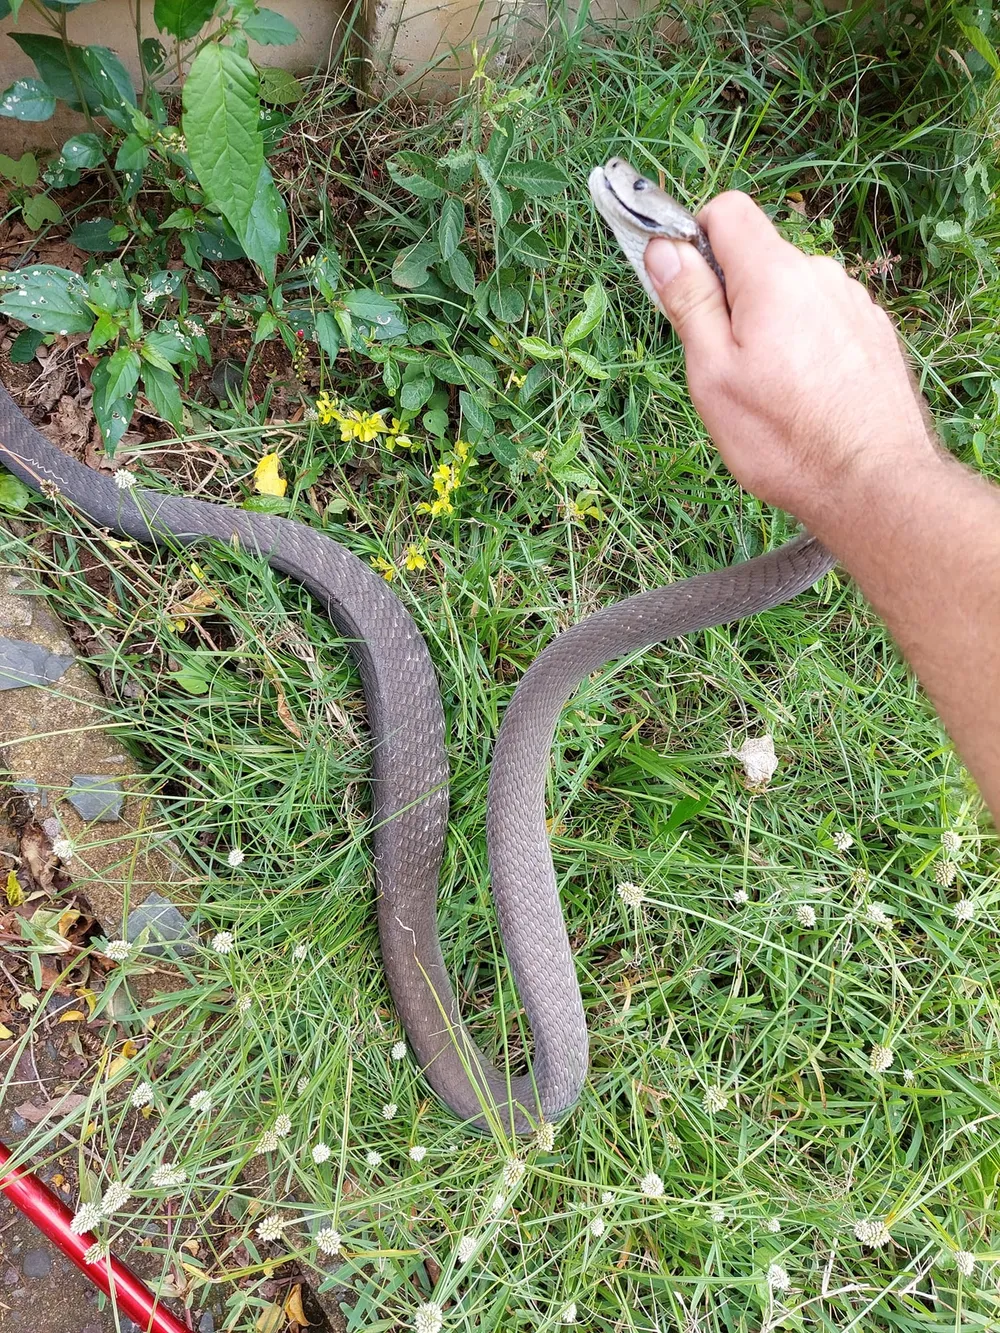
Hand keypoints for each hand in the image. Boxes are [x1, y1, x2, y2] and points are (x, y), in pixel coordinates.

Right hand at [643, 191, 939, 527]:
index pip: (727, 210)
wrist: (874, 483)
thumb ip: (690, 303)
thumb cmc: (784, 438)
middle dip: (731, 296)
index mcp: (775, 276)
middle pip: (759, 258)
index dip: (694, 238)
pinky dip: (804, 345)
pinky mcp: (874, 334)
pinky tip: (805, 397)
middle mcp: (821, 275)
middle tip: (722, 364)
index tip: (682, 286)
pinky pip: (823, 320)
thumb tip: (664, 249)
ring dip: (770, 325)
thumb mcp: (714, 375)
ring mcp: (854, 303)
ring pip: (792, 293)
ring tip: (769, 391)